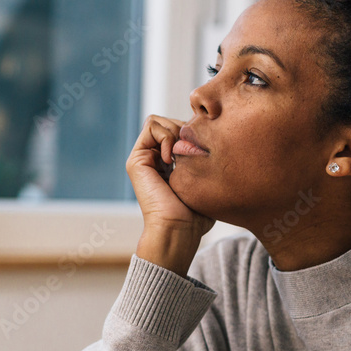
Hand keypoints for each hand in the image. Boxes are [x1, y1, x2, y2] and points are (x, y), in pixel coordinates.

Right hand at [126, 115, 214, 237]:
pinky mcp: (136, 160)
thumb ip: (205, 163)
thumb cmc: (196, 215)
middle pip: (168, 121)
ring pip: (157, 120)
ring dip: (174, 131)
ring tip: (180, 155)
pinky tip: (170, 159)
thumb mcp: (205, 183)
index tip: (201, 151)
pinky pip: (151, 126)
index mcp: (167, 164)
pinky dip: (165, 136)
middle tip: (191, 151)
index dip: (192, 132)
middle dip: (183, 129)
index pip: (178, 129)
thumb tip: (214, 142)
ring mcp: (143, 159)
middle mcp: (153, 159)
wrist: (178, 230)